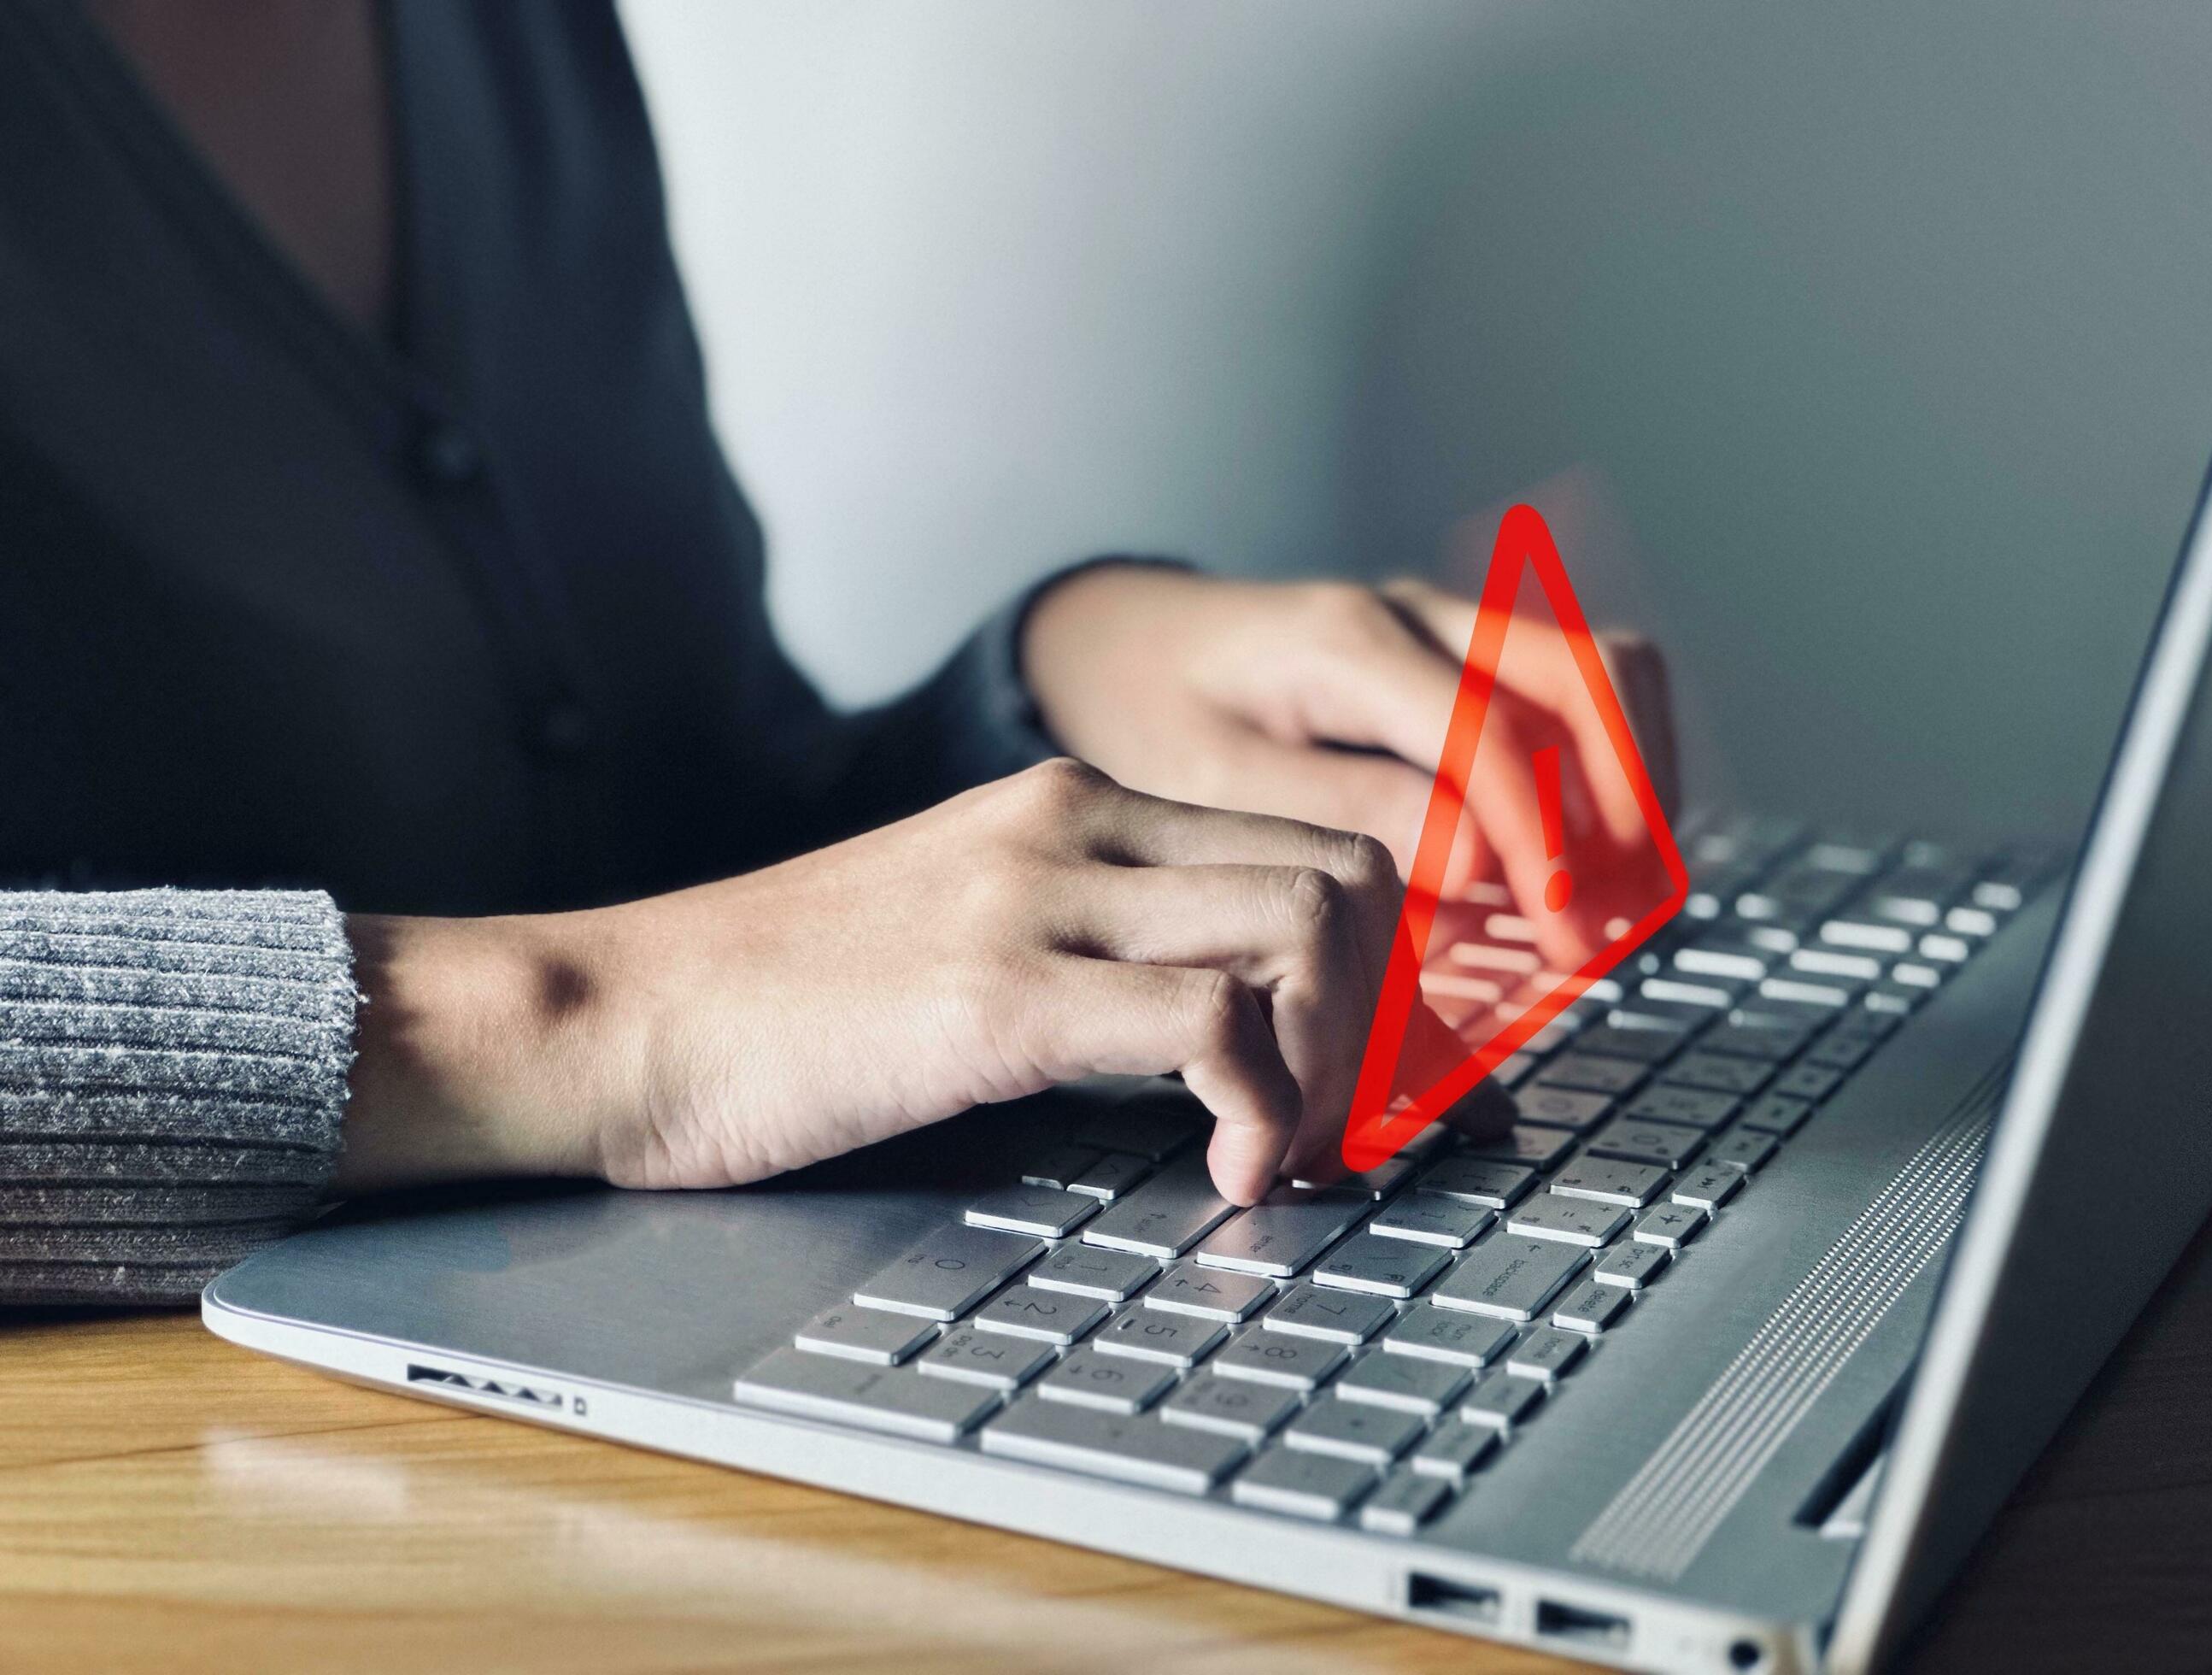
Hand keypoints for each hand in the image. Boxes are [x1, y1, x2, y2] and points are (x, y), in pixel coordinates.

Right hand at [336, 760, 1508, 1205]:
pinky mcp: (991, 995)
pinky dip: (1262, 1115)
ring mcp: (1032, 897)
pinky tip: (1226, 1177)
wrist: (614, 1016)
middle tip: (1359, 1122)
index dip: (1382, 968)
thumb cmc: (777, 1000)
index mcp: (1069, 804)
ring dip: (1345, 1060)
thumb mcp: (957, 928)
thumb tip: (1226, 1025)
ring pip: (1308, 925)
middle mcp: (1070, 823)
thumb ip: (1087, 944)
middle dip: (1393, 1014)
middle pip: (1347, 874)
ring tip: (1294, 1153)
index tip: (1378, 1071)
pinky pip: (1212, 1030)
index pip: (1307, 838)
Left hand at [1022, 565, 1678, 967]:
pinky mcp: (1463, 654)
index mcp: (1348, 642)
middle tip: (1606, 925)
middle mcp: (1418, 614)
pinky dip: (1609, 765)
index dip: (1543, 839)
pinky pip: (1576, 689)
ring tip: (1624, 896)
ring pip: (1603, 670)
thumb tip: (1482, 866)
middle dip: (1623, 803)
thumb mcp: (1213, 777)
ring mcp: (1450, 625)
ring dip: (1636, 779)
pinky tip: (1593, 854)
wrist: (1121, 643)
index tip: (1561, 929)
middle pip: (1589, 673)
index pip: (1492, 732)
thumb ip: (1348, 812)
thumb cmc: (1154, 713)